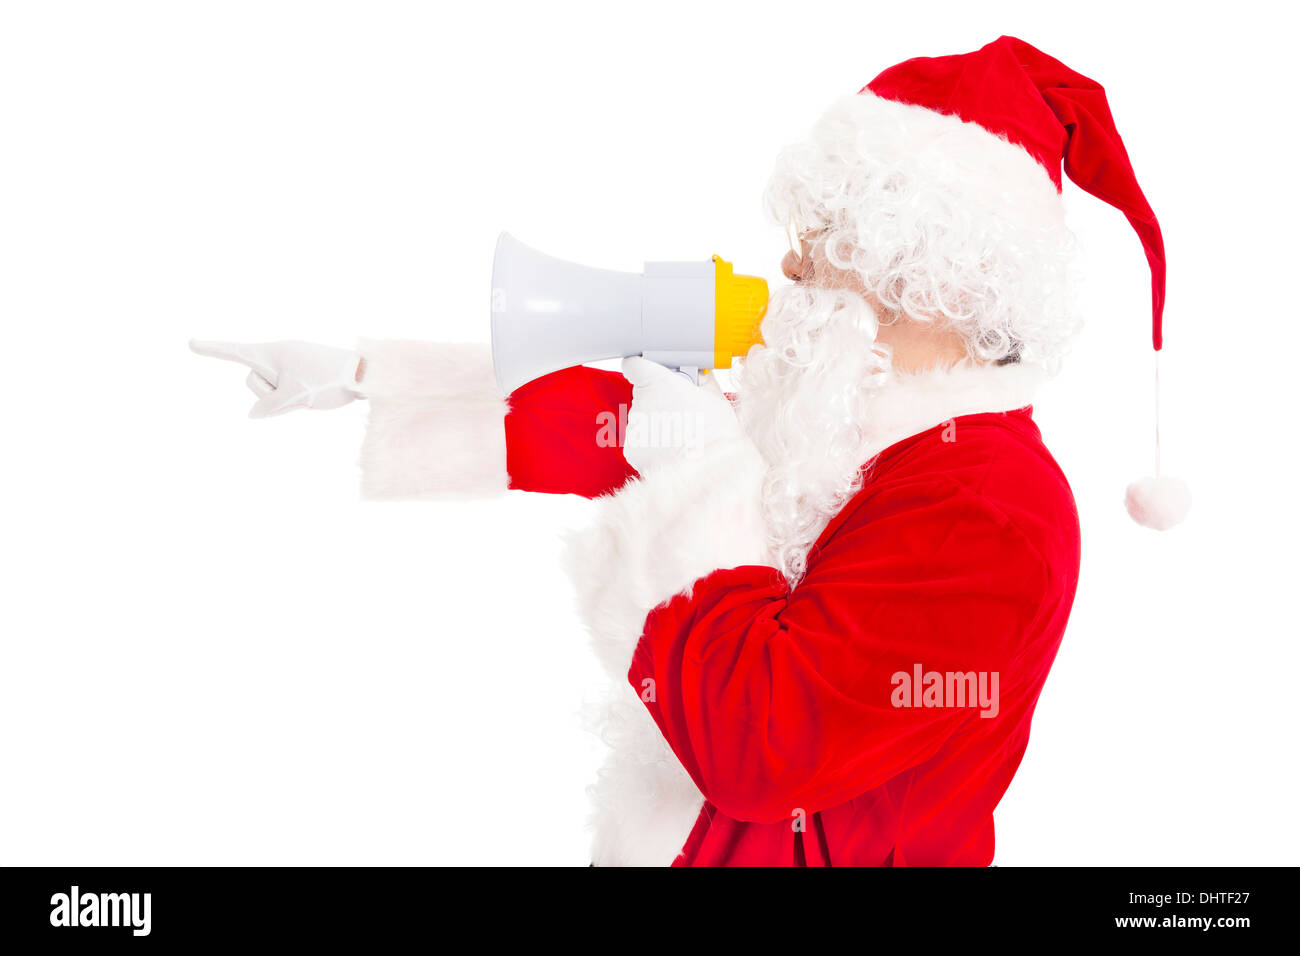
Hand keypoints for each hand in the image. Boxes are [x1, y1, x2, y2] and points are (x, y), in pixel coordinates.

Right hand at [189, 340, 361, 417]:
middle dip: (268, 394)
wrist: (365, 374)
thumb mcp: (296, 396)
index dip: (212, 349)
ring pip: (270, 392)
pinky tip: (314, 396)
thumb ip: (269, 406)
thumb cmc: (330, 381)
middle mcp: (278, 355)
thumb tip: (254, 414)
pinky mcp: (301, 374)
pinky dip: (295, 400)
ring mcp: (290, 365)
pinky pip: (287, 392)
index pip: (235, 352)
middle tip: (299, 392)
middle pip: (253, 382)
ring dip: (285, 399)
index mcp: (272, 352)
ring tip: (310, 393)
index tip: (190, 343)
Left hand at [621, 356, 741, 474]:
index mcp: (657, 381)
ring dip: (656, 425)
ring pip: (642, 420)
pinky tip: (671, 450)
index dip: (643, 369)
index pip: (634, 365)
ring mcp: (634, 427)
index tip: (650, 375)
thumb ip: (699, 378)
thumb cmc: (716, 431)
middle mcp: (640, 402)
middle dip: (658, 401)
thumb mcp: (715, 395)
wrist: (710, 468)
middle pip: (642, 395)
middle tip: (681, 413)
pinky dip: (652, 445)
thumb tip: (697, 373)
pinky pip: (640, 442)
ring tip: (680, 436)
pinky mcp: (632, 450)